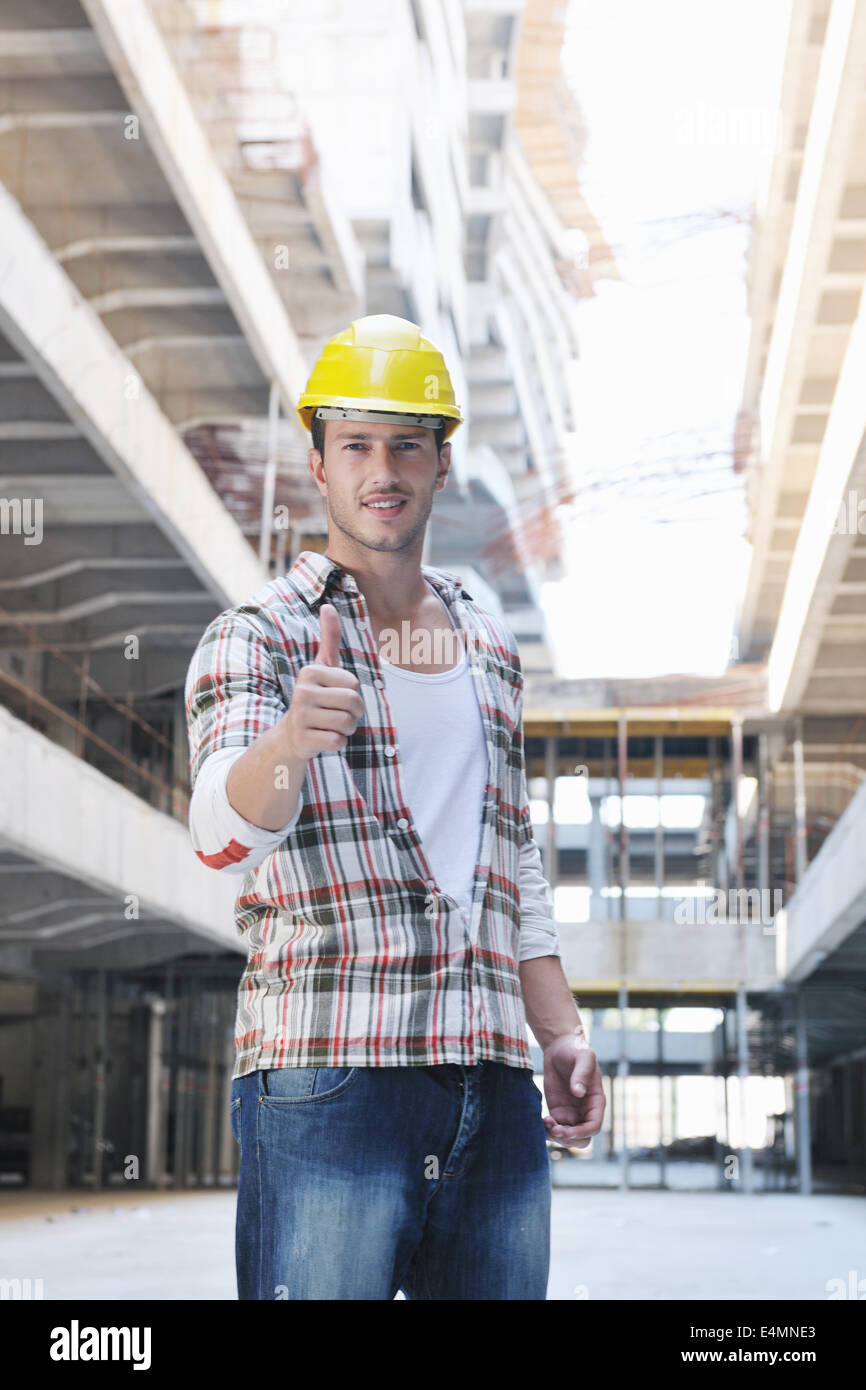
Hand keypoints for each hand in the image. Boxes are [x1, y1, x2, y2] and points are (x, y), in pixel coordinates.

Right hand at [282, 603, 364, 760]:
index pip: (354, 683)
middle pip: (353, 703)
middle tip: (338, 714)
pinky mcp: (303, 739)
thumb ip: (329, 637)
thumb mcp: (322, 667)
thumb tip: (327, 605)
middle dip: (354, 713)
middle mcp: (302, 692)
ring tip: (331, 725)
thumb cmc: (314, 697)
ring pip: (347, 723)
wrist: (291, 735)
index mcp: (310, 672)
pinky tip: (324, 738)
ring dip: (346, 729)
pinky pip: (338, 742)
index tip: (336, 696)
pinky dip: (337, 743)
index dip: (353, 693)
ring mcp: (301, 717)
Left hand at [541, 1031, 604, 1149]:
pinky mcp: (557, 1111)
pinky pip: (555, 1129)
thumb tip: (579, 1093)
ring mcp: (571, 1113)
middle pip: (582, 1139)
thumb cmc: (575, 1050)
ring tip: (545, 1122)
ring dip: (556, 1136)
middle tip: (554, 1128)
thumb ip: (581, 1074)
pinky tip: (541, 1121)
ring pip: (568, 1138)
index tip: (566, 1130)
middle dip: (568, 1139)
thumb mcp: (582, 1057)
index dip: (582, 1132)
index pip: (594, 1126)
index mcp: (596, 1101)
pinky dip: (548, 1131)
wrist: (560, 1047)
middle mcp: (585, 1111)